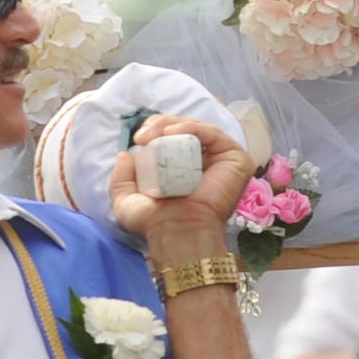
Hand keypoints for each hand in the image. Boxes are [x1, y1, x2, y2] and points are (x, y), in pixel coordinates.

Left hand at [107, 115, 247, 262]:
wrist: (176, 233)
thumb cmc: (154, 224)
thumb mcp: (127, 202)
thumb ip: (121, 179)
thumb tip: (126, 155)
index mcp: (185, 170)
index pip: (172, 139)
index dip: (155, 131)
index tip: (138, 139)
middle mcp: (206, 164)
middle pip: (184, 130)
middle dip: (160, 125)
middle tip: (143, 136)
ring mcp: (222, 161)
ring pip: (197, 128)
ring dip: (172, 125)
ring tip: (155, 135)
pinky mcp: (237, 160)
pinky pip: (214, 134)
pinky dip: (192, 128)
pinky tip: (172, 134)